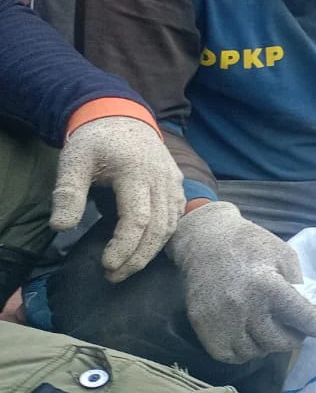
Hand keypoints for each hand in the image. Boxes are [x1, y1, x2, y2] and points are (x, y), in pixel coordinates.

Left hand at [50, 117, 183, 282]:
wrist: (122, 116)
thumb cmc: (95, 141)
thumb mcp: (73, 161)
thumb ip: (68, 193)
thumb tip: (61, 227)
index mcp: (136, 172)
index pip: (137, 219)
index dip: (124, 247)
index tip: (106, 265)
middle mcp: (162, 178)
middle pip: (159, 228)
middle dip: (138, 257)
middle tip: (115, 276)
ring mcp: (174, 181)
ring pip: (171, 225)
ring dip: (151, 251)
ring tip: (127, 267)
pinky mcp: (178, 184)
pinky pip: (176, 216)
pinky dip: (163, 237)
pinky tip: (145, 248)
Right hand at [165, 201, 315, 363]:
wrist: (205, 241)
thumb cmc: (250, 244)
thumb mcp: (284, 255)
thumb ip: (298, 285)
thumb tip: (310, 311)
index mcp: (268, 287)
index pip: (303, 319)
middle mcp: (244, 308)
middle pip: (278, 342)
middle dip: (293, 338)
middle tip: (294, 329)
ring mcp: (221, 320)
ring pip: (253, 352)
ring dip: (267, 346)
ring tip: (270, 331)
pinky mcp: (203, 326)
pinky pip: (228, 355)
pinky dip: (242, 351)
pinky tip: (248, 336)